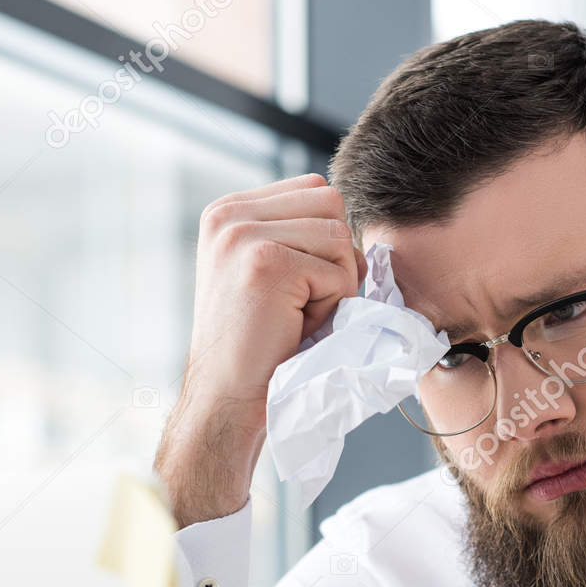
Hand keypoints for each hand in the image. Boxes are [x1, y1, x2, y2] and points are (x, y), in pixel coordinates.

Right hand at [155, 173, 366, 525]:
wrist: (227, 397)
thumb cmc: (261, 345)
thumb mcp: (276, 277)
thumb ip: (305, 241)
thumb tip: (359, 240)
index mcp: (230, 210)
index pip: (313, 189)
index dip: (325, 240)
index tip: (296, 286)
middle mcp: (230, 213)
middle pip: (330, 202)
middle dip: (333, 256)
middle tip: (301, 303)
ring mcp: (243, 234)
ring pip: (339, 235)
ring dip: (334, 285)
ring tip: (296, 316)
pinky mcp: (266, 261)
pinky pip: (338, 271)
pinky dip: (330, 306)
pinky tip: (295, 327)